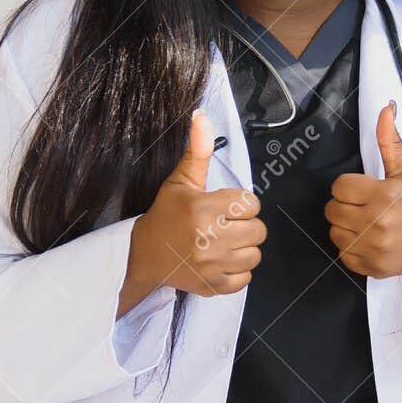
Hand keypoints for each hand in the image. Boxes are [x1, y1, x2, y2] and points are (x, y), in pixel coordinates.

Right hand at [123, 111, 263, 312]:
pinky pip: (245, 280)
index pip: (252, 204)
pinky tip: (219, 262)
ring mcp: (211, 265)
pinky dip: (236, 272)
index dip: (241, 205)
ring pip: (255, 256)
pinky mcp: (212, 286)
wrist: (143, 255)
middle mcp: (209, 238)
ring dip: (243, 250)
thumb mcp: (181, 181)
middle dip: (245, 226)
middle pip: (259, 231)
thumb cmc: (167, 215)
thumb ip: (197, 151)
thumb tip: (202, 116)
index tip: (223, 208)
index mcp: (204, 209)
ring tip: (222, 244)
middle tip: (224, 226)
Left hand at [326, 101, 401, 282]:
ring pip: (334, 232)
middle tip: (365, 206)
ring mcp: (374, 247)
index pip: (340, 186)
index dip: (350, 186)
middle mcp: (377, 222)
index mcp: (384, 195)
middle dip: (345, 205)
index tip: (366, 189)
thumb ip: (390, 141)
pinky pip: (342, 254)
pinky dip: (351, 248)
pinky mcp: (371, 267)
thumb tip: (386, 109)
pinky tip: (369, 240)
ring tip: (366, 223)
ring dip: (346, 226)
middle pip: (332, 209)